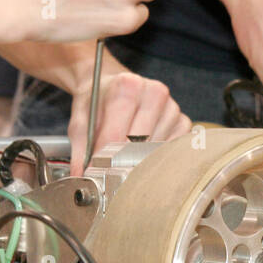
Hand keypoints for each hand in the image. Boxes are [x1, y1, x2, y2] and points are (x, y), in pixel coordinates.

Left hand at [67, 71, 191, 174]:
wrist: (110, 84)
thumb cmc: (97, 101)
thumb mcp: (80, 121)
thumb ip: (80, 149)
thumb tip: (82, 178)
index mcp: (127, 86)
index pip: (117, 134)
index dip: (103, 158)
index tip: (94, 171)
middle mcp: (154, 92)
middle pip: (138, 144)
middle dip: (120, 162)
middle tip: (108, 171)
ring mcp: (172, 107)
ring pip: (155, 150)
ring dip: (138, 160)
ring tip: (123, 156)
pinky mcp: (183, 121)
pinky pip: (171, 151)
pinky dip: (155, 157)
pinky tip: (142, 151)